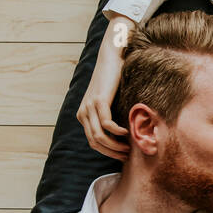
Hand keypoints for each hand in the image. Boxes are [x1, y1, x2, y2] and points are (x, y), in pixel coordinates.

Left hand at [77, 13, 134, 160]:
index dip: (108, 152)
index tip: (123, 155)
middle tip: (127, 155)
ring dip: (115, 145)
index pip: (93, 142)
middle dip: (111, 152)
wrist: (113, 56)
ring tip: (129, 147)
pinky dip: (118, 132)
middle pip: (95, 142)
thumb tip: (125, 135)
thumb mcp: (111, 101)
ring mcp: (89, 107)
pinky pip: (107, 124)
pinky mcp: (99, 100)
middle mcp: (82, 112)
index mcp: (83, 115)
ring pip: (99, 136)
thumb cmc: (115, 78)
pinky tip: (127, 132)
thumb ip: (112, 116)